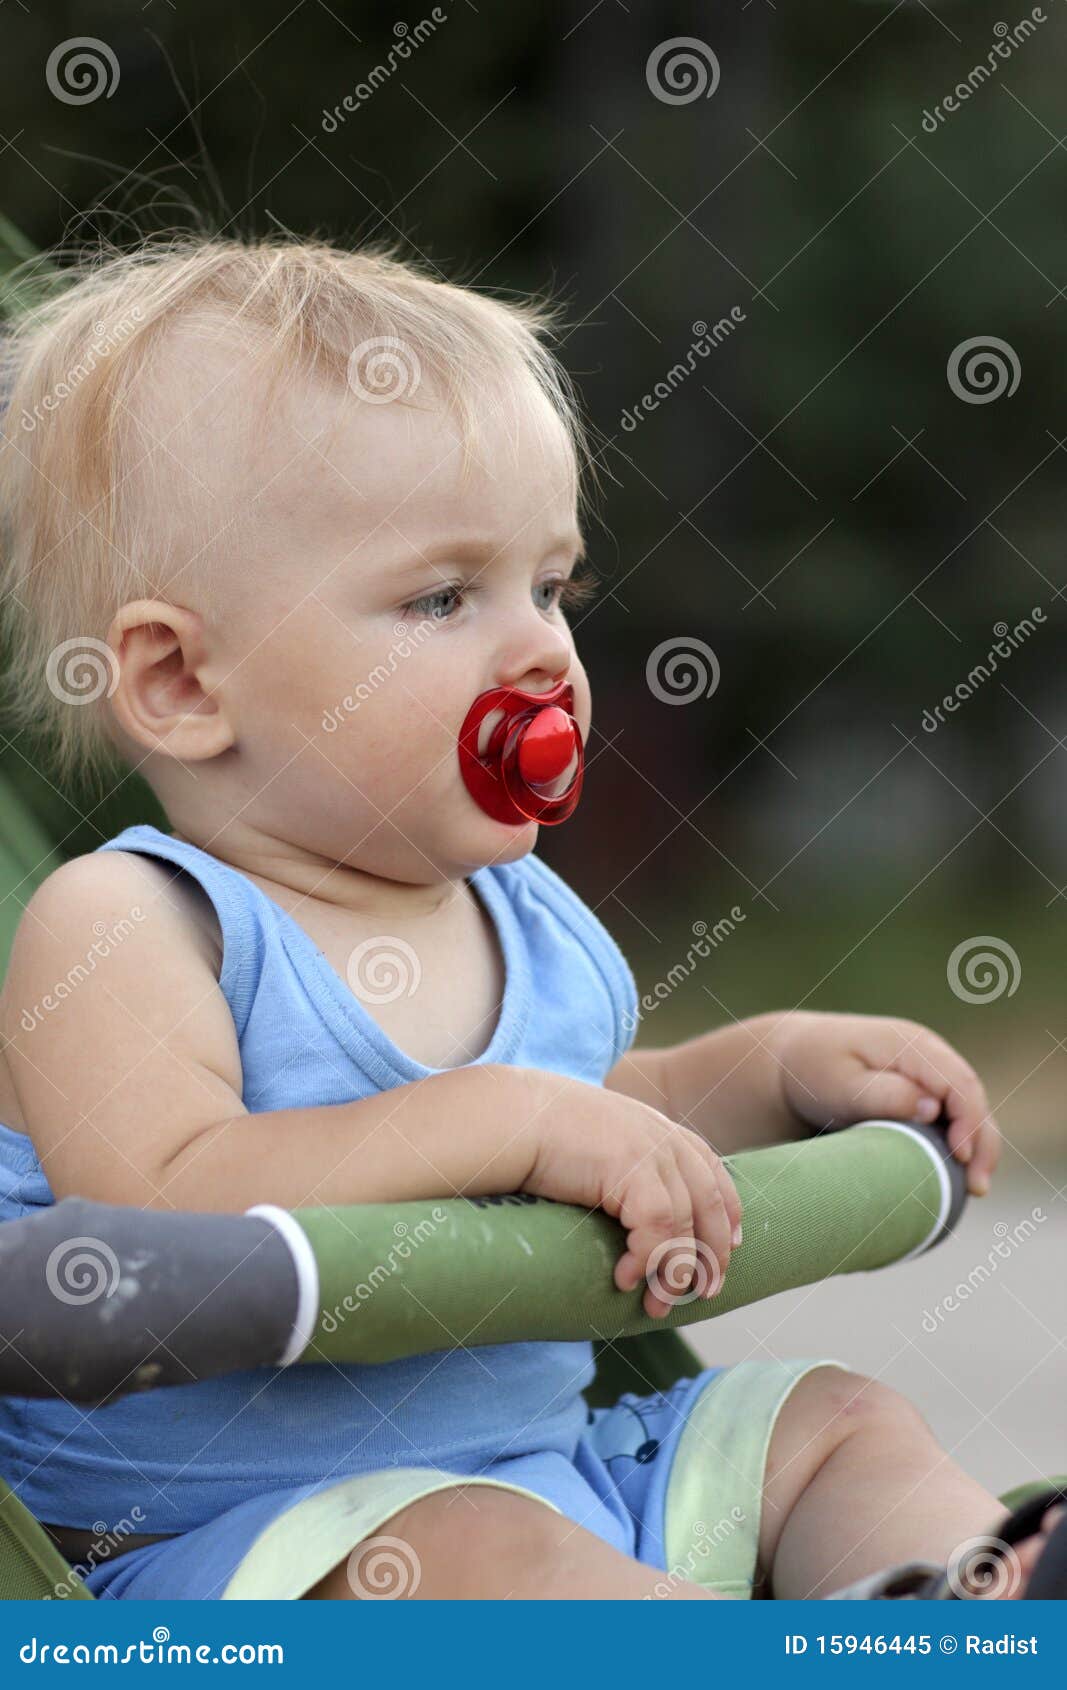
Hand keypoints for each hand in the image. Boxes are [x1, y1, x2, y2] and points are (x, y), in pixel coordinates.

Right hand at [520, 1073, 742, 1318]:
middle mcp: (664, 1138)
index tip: (730, 1248)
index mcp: (659, 1129)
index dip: (728, 1214)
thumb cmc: (541, 1135)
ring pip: (686, 1226)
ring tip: (654, 1305)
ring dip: (672, 1274)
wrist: (513, 1117)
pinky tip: (625, 1280)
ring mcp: (652, 1151)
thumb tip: (628, 1208)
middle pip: (712, 1204)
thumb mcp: (599, 1144)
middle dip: (712, 1255)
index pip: (713, 1173)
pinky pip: (657, 1229)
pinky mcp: (632, 1169)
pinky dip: (647, 1261)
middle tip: (703, 1294)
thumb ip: (625, 1165)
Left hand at [768, 1012, 998, 1195]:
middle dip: (982, 1143)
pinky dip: (961, 1146)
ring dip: (978, 1148)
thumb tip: (932, 1109)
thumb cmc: (814, 1070)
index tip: (961, 1156)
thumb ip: (883, 1094)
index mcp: (912, 1045)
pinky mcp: (924, 1094)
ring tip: (976, 1189)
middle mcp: (929, 1056)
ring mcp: (929, 1074)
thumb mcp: (840, 1083)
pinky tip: (959, 1178)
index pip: (957, 1082)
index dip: (968, 1120)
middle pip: (972, 1098)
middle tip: (978, 1188)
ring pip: (969, 1110)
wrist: (795, 1061)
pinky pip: (953, 1119)